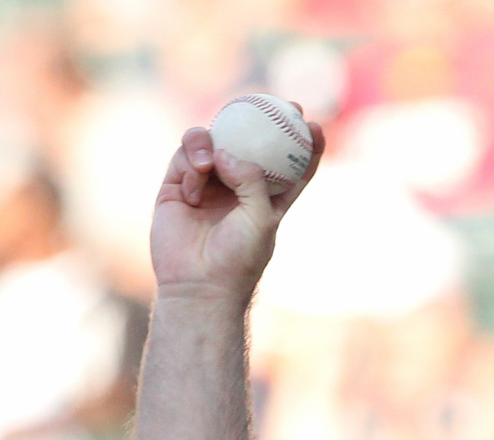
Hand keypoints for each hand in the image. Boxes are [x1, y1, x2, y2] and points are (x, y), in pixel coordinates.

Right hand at [150, 121, 322, 304]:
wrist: (198, 283)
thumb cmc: (237, 258)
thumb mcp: (260, 218)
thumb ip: (253, 180)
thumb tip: (230, 151)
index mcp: (267, 203)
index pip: (291, 170)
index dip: (304, 148)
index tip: (315, 127)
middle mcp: (237, 190)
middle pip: (250, 146)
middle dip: (264, 121)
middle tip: (279, 102)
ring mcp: (207, 185)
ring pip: (213, 143)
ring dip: (213, 143)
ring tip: (211, 163)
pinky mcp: (177, 185)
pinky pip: (186, 155)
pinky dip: (192, 159)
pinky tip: (197, 174)